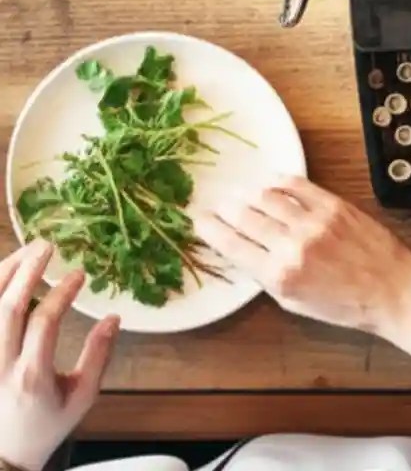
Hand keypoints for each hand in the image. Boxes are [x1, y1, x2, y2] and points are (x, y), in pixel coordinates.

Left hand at [0, 241, 118, 470]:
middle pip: (7, 307)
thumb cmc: (45, 425)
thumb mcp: (82, 398)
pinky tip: (2, 274)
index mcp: (32, 376)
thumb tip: (113, 318)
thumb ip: (98, 357)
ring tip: (24, 251)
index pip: (44, 323)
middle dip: (26, 271)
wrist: (3, 452)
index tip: (80, 275)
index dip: (61, 293)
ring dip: (4, 274)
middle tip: (46, 246)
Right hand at [195, 176, 410, 336]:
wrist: (394, 291)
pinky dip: (279, 182)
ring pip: (266, 197)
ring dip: (248, 194)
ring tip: (241, 194)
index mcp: (278, 274)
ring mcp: (314, 222)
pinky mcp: (335, 205)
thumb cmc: (348, 306)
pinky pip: (298, 185)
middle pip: (244, 216)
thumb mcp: (297, 302)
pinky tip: (271, 182)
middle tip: (218, 204)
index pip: (230, 245)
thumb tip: (247, 252)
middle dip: (225, 209)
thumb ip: (269, 276)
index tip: (199, 220)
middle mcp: (292, 245)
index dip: (210, 230)